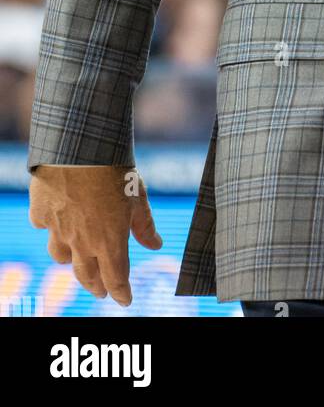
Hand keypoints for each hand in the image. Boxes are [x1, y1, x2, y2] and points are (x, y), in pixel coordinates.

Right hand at [29, 164, 161, 305]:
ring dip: (71, 260)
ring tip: (78, 257)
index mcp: (109, 242)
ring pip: (61, 257)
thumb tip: (157, 245)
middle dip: (96, 285)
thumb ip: (145, 226)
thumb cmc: (115, 170)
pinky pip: (43, 226)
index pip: (116, 279)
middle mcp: (82, 242)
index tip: (125, 300)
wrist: (80, 148)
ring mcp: (58, 229)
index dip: (121, 293)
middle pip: (86, 276)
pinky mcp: (41, 213)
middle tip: (102, 290)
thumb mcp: (138, 196)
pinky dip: (50, 225)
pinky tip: (56, 217)